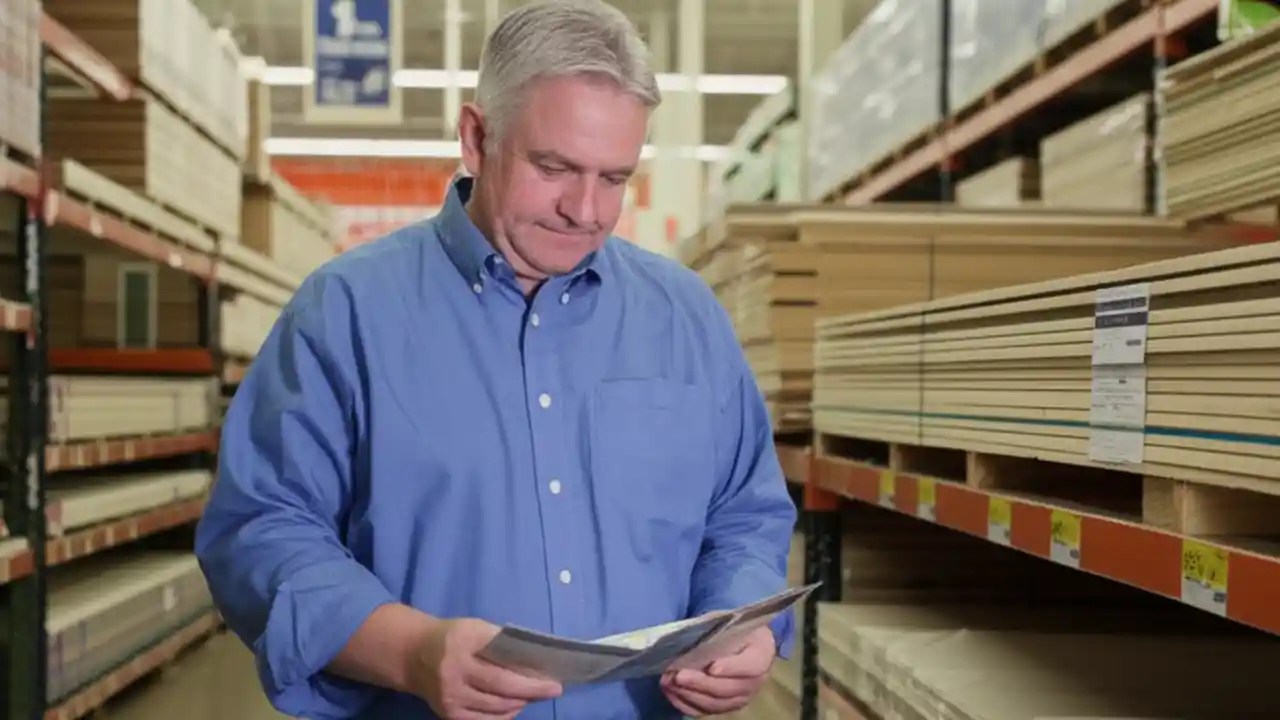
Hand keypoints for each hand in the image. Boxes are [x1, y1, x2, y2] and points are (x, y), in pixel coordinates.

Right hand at [409, 617, 562, 719]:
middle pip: (502, 689)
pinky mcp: (448, 714)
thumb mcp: (476, 628)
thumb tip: (535, 662)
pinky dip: (504, 715)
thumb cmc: (454, 637)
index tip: (554, 681)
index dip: (531, 677)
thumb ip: (501, 642)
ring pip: (496, 708)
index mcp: (464, 643)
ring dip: (520, 703)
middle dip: (532, 692)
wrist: (413, 655)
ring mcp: (450, 696)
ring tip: (531, 695)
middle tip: (552, 690)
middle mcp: (454, 671)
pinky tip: (513, 706)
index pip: (503, 661)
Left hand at [660, 626, 775, 716]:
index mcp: (762, 653)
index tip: (712, 667)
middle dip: (700, 683)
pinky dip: (685, 703)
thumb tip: (686, 642)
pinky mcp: (725, 706)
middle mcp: (756, 680)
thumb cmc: (731, 627)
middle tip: (678, 675)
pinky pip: (704, 711)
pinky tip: (670, 691)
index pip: (752, 665)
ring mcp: (741, 697)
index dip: (732, 668)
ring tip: (668, 681)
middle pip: (729, 689)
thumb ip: (712, 631)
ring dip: (689, 694)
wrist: (737, 641)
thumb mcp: (725, 621)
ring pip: (715, 704)